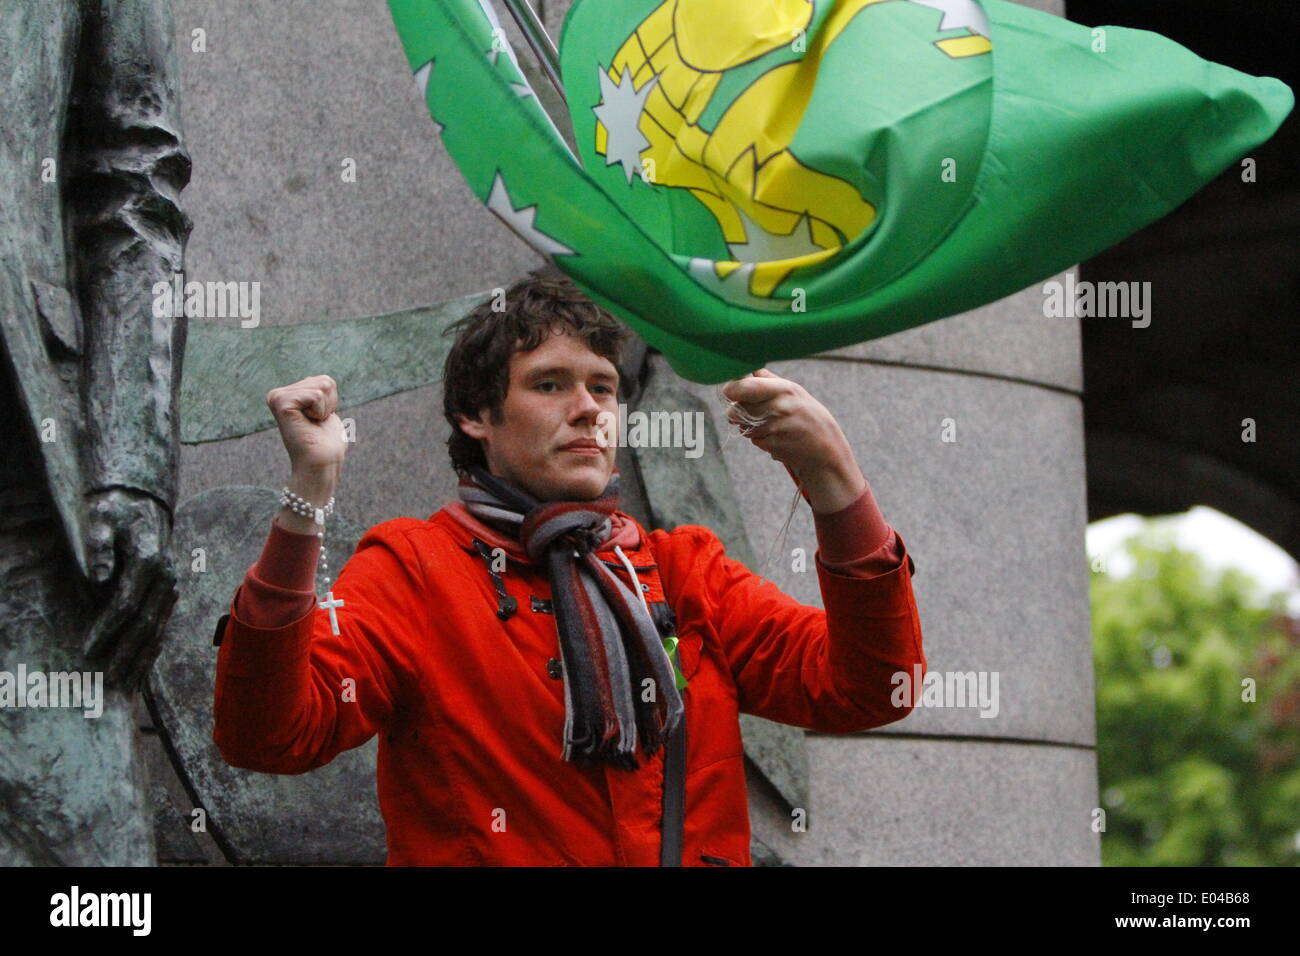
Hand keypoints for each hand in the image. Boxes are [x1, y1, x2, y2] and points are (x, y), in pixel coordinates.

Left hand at [83, 488, 178, 690]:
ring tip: (125, 683)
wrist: (145, 507)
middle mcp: (166, 578)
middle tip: (107, 677)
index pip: (127, 602)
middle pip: (146, 623)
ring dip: (142, 658)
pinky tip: (141, 669)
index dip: (107, 628)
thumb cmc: (118, 512)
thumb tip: (97, 577)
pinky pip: (162, 627)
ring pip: (158, 630)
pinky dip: (151, 650)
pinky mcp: (168, 595)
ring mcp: (170, 588)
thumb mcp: (103, 517)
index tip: (87, 648)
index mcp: (150, 560)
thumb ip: (99, 545)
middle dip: (125, 652)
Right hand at [267, 374, 346, 488]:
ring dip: (325, 409)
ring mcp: (277, 397)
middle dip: (328, 405)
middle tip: (315, 424)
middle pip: (324, 381)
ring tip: (312, 424)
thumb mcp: (324, 411)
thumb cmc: (325, 443)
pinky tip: (308, 423)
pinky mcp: (281, 403)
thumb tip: (324, 382)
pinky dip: (320, 411)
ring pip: (322, 387)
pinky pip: (316, 395)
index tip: (318, 421)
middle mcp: (278, 394)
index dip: (331, 403)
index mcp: (288, 395)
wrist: (320, 464)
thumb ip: (321, 394)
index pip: (325, 381)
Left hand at [720, 368, 865, 512]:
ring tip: (769, 424)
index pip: (742, 386)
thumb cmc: (809, 417)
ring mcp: (774, 429)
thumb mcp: (795, 392)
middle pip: (736, 408)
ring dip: (748, 426)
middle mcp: (777, 407)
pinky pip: (754, 440)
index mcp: (783, 389)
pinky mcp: (772, 446)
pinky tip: (776, 436)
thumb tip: (746, 368)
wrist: (827, 450)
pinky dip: (760, 439)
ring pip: (742, 426)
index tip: (730, 390)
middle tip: (746, 411)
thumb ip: (768, 380)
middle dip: (736, 411)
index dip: (731, 389)